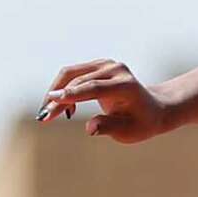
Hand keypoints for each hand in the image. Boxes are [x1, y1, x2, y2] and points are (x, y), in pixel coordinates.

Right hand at [37, 59, 168, 141]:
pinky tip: (66, 109)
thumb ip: (109, 128)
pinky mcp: (98, 64)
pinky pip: (74, 74)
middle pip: (79, 82)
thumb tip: (89, 128)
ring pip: (72, 75)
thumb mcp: (129, 132)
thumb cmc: (141, 124)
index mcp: (126, 86)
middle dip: (59, 100)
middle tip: (43, 119)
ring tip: (48, 115)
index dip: (73, 95)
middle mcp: (116, 69)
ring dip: (57, 93)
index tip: (53, 100)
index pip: (94, 88)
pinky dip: (64, 89)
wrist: (153, 108)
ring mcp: (106, 64)